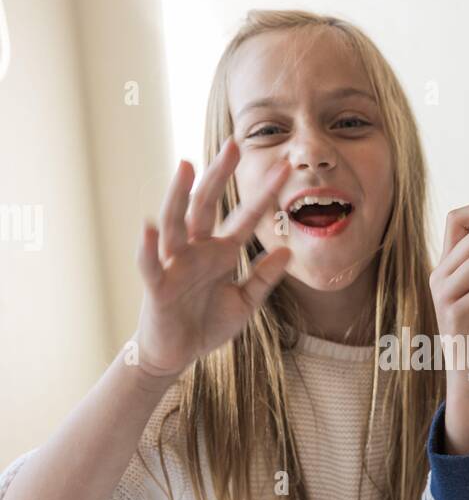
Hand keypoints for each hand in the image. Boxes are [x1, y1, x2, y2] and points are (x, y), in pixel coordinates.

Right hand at [132, 138, 291, 381]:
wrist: (177, 355)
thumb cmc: (206, 325)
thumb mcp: (244, 303)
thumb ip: (263, 278)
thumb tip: (287, 251)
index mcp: (219, 253)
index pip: (245, 217)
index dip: (264, 194)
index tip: (284, 168)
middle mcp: (196, 251)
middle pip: (206, 206)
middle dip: (219, 176)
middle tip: (234, 144)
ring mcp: (174, 264)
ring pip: (175, 223)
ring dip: (179, 195)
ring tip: (187, 166)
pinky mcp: (157, 286)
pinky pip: (151, 264)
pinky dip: (149, 247)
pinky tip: (149, 227)